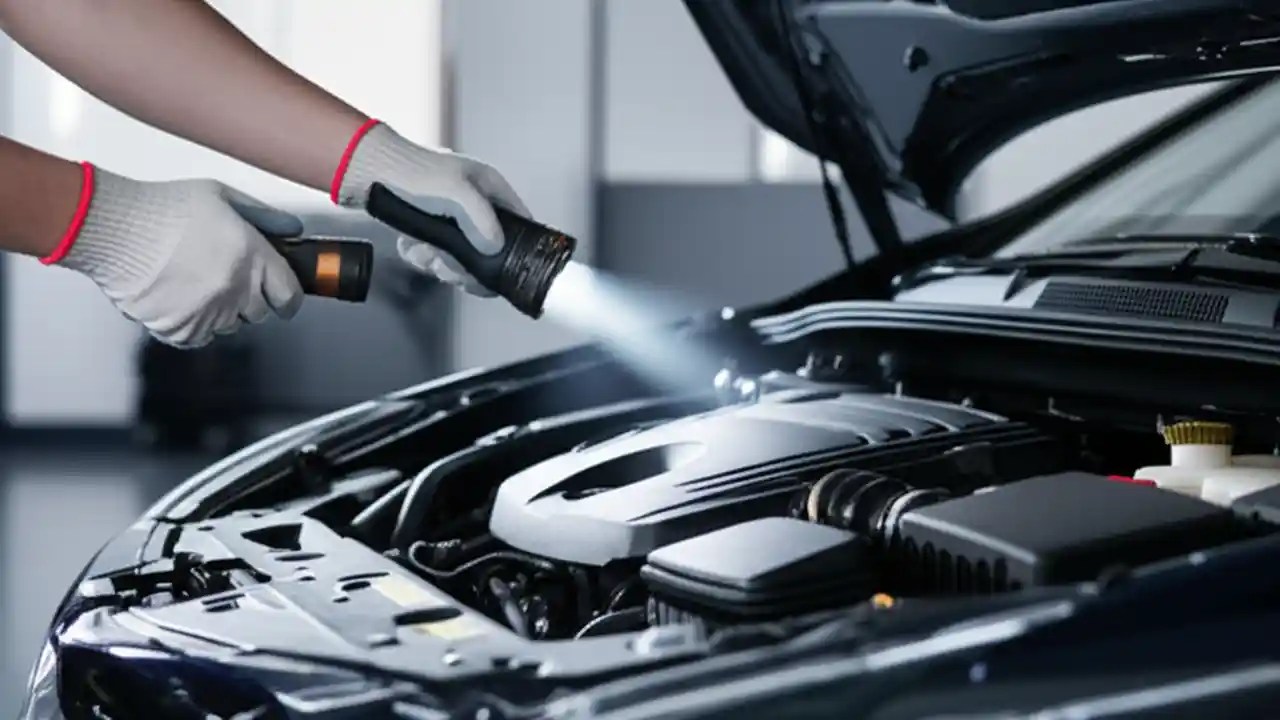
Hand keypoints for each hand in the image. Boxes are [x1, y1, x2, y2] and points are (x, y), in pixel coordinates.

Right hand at [56, 168, 304, 347]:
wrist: (114, 228)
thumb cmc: (163, 209)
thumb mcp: (222, 197)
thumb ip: (264, 217)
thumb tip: (293, 230)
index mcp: (254, 257)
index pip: (289, 296)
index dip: (287, 298)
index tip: (281, 298)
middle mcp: (237, 289)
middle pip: (260, 313)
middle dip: (249, 300)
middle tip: (224, 279)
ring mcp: (209, 312)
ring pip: (229, 326)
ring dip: (220, 312)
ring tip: (194, 283)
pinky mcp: (181, 329)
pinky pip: (199, 337)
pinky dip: (192, 325)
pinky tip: (178, 298)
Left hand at [333, 122, 529, 296]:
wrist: (367, 170)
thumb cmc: (412, 171)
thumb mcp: (458, 195)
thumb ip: (483, 222)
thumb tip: (496, 248)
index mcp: (489, 187)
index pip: (519, 221)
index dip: (516, 245)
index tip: (505, 266)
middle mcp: (473, 204)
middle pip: (487, 249)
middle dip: (468, 264)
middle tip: (453, 267)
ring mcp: (450, 218)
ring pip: (459, 258)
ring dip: (441, 263)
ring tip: (426, 253)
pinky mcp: (429, 229)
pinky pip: (434, 255)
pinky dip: (421, 257)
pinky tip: (411, 246)